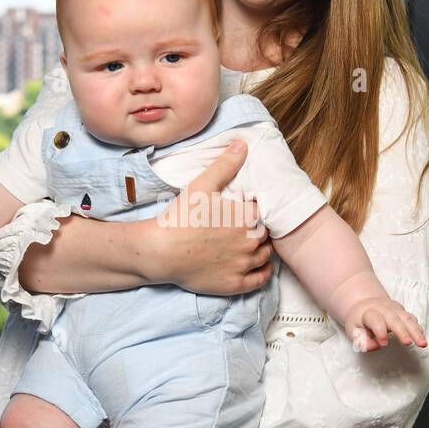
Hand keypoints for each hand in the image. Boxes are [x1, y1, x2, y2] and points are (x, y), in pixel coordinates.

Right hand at [152, 141, 274, 295]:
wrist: (161, 251)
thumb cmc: (181, 217)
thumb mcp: (202, 185)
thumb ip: (225, 165)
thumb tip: (242, 144)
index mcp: (246, 217)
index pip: (264, 210)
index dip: (257, 208)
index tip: (249, 207)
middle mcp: (250, 242)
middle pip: (267, 233)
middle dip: (261, 228)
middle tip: (248, 225)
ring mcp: (243, 265)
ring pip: (265, 255)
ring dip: (263, 248)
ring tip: (254, 242)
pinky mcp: (234, 284)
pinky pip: (259, 279)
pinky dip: (264, 272)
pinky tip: (260, 266)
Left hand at [347, 300, 426, 353]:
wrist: (364, 303)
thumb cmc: (358, 320)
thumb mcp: (352, 330)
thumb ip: (361, 340)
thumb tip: (376, 346)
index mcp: (368, 312)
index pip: (375, 320)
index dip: (380, 331)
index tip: (383, 343)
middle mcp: (383, 309)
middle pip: (394, 318)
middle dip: (402, 331)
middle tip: (408, 343)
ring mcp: (395, 309)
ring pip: (407, 318)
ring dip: (416, 331)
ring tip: (422, 344)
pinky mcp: (403, 313)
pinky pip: (412, 319)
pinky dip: (418, 329)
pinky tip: (422, 339)